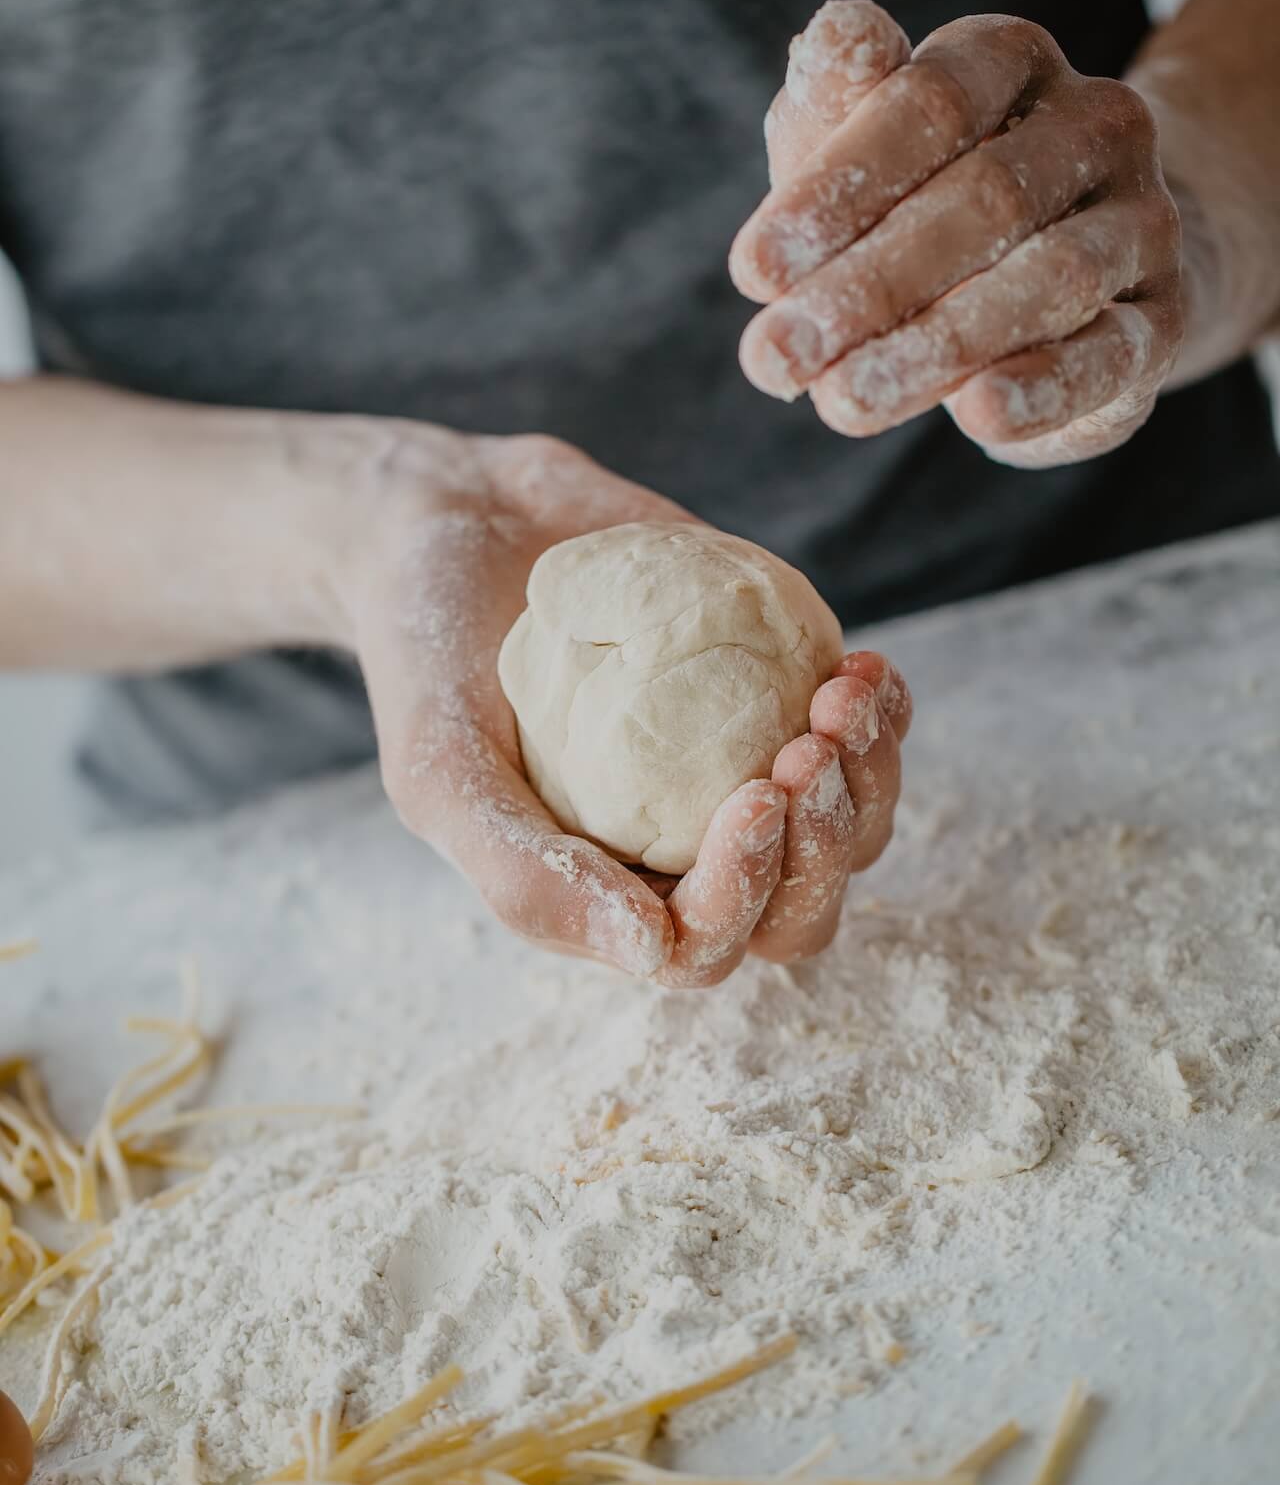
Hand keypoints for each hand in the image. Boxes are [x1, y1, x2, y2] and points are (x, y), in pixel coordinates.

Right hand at [342, 425, 909, 986]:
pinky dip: (886, 716)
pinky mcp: (778, 698)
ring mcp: (741, 775)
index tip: (755, 794)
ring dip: (870, 780)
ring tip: (846, 693)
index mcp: (607, 894)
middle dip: (828, 846)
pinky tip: (865, 668)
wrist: (459, 528)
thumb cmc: (430, 655)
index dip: (747, 894)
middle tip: (809, 750)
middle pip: (796, 912)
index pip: (705, 945)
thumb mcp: (439, 771)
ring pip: (852, 835)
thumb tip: (652, 955)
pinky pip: (865, 743)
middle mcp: (683, 853)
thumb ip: (525, 876)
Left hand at [731, 0, 1183, 466]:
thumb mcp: (867, 148)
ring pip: (1050, 277)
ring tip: (842, 401)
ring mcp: (1143, 220)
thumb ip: (836, 104)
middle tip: (774, 360)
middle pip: (983, 198)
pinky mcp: (1164, 318)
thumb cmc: (930, 199)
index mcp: (1009, 58)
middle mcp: (1095, 122)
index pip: (927, 106)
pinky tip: (979, 416)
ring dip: (937, 345)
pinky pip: (1112, 353)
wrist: (1083, 268)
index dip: (837, 188)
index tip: (751, 274)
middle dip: (866, 286)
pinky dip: (1045, 385)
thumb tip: (828, 33)